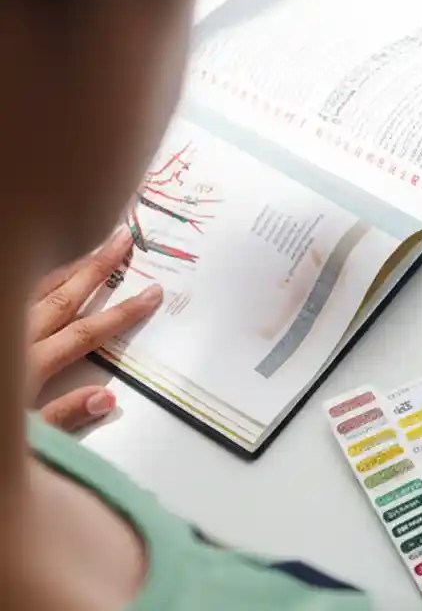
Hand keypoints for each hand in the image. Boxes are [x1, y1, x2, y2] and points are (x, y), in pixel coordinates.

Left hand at [26, 227, 161, 430]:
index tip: (152, 293)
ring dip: (63, 264)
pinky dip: (24, 274)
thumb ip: (60, 419)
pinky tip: (33, 265)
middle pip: (63, 296)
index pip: (86, 334)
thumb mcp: (23, 436)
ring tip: (86, 241)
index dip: (122, 314)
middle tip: (124, 239)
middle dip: (97, 268)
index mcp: (27, 367)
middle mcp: (12, 337)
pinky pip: (5, 290)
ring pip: (30, 285)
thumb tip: (108, 398)